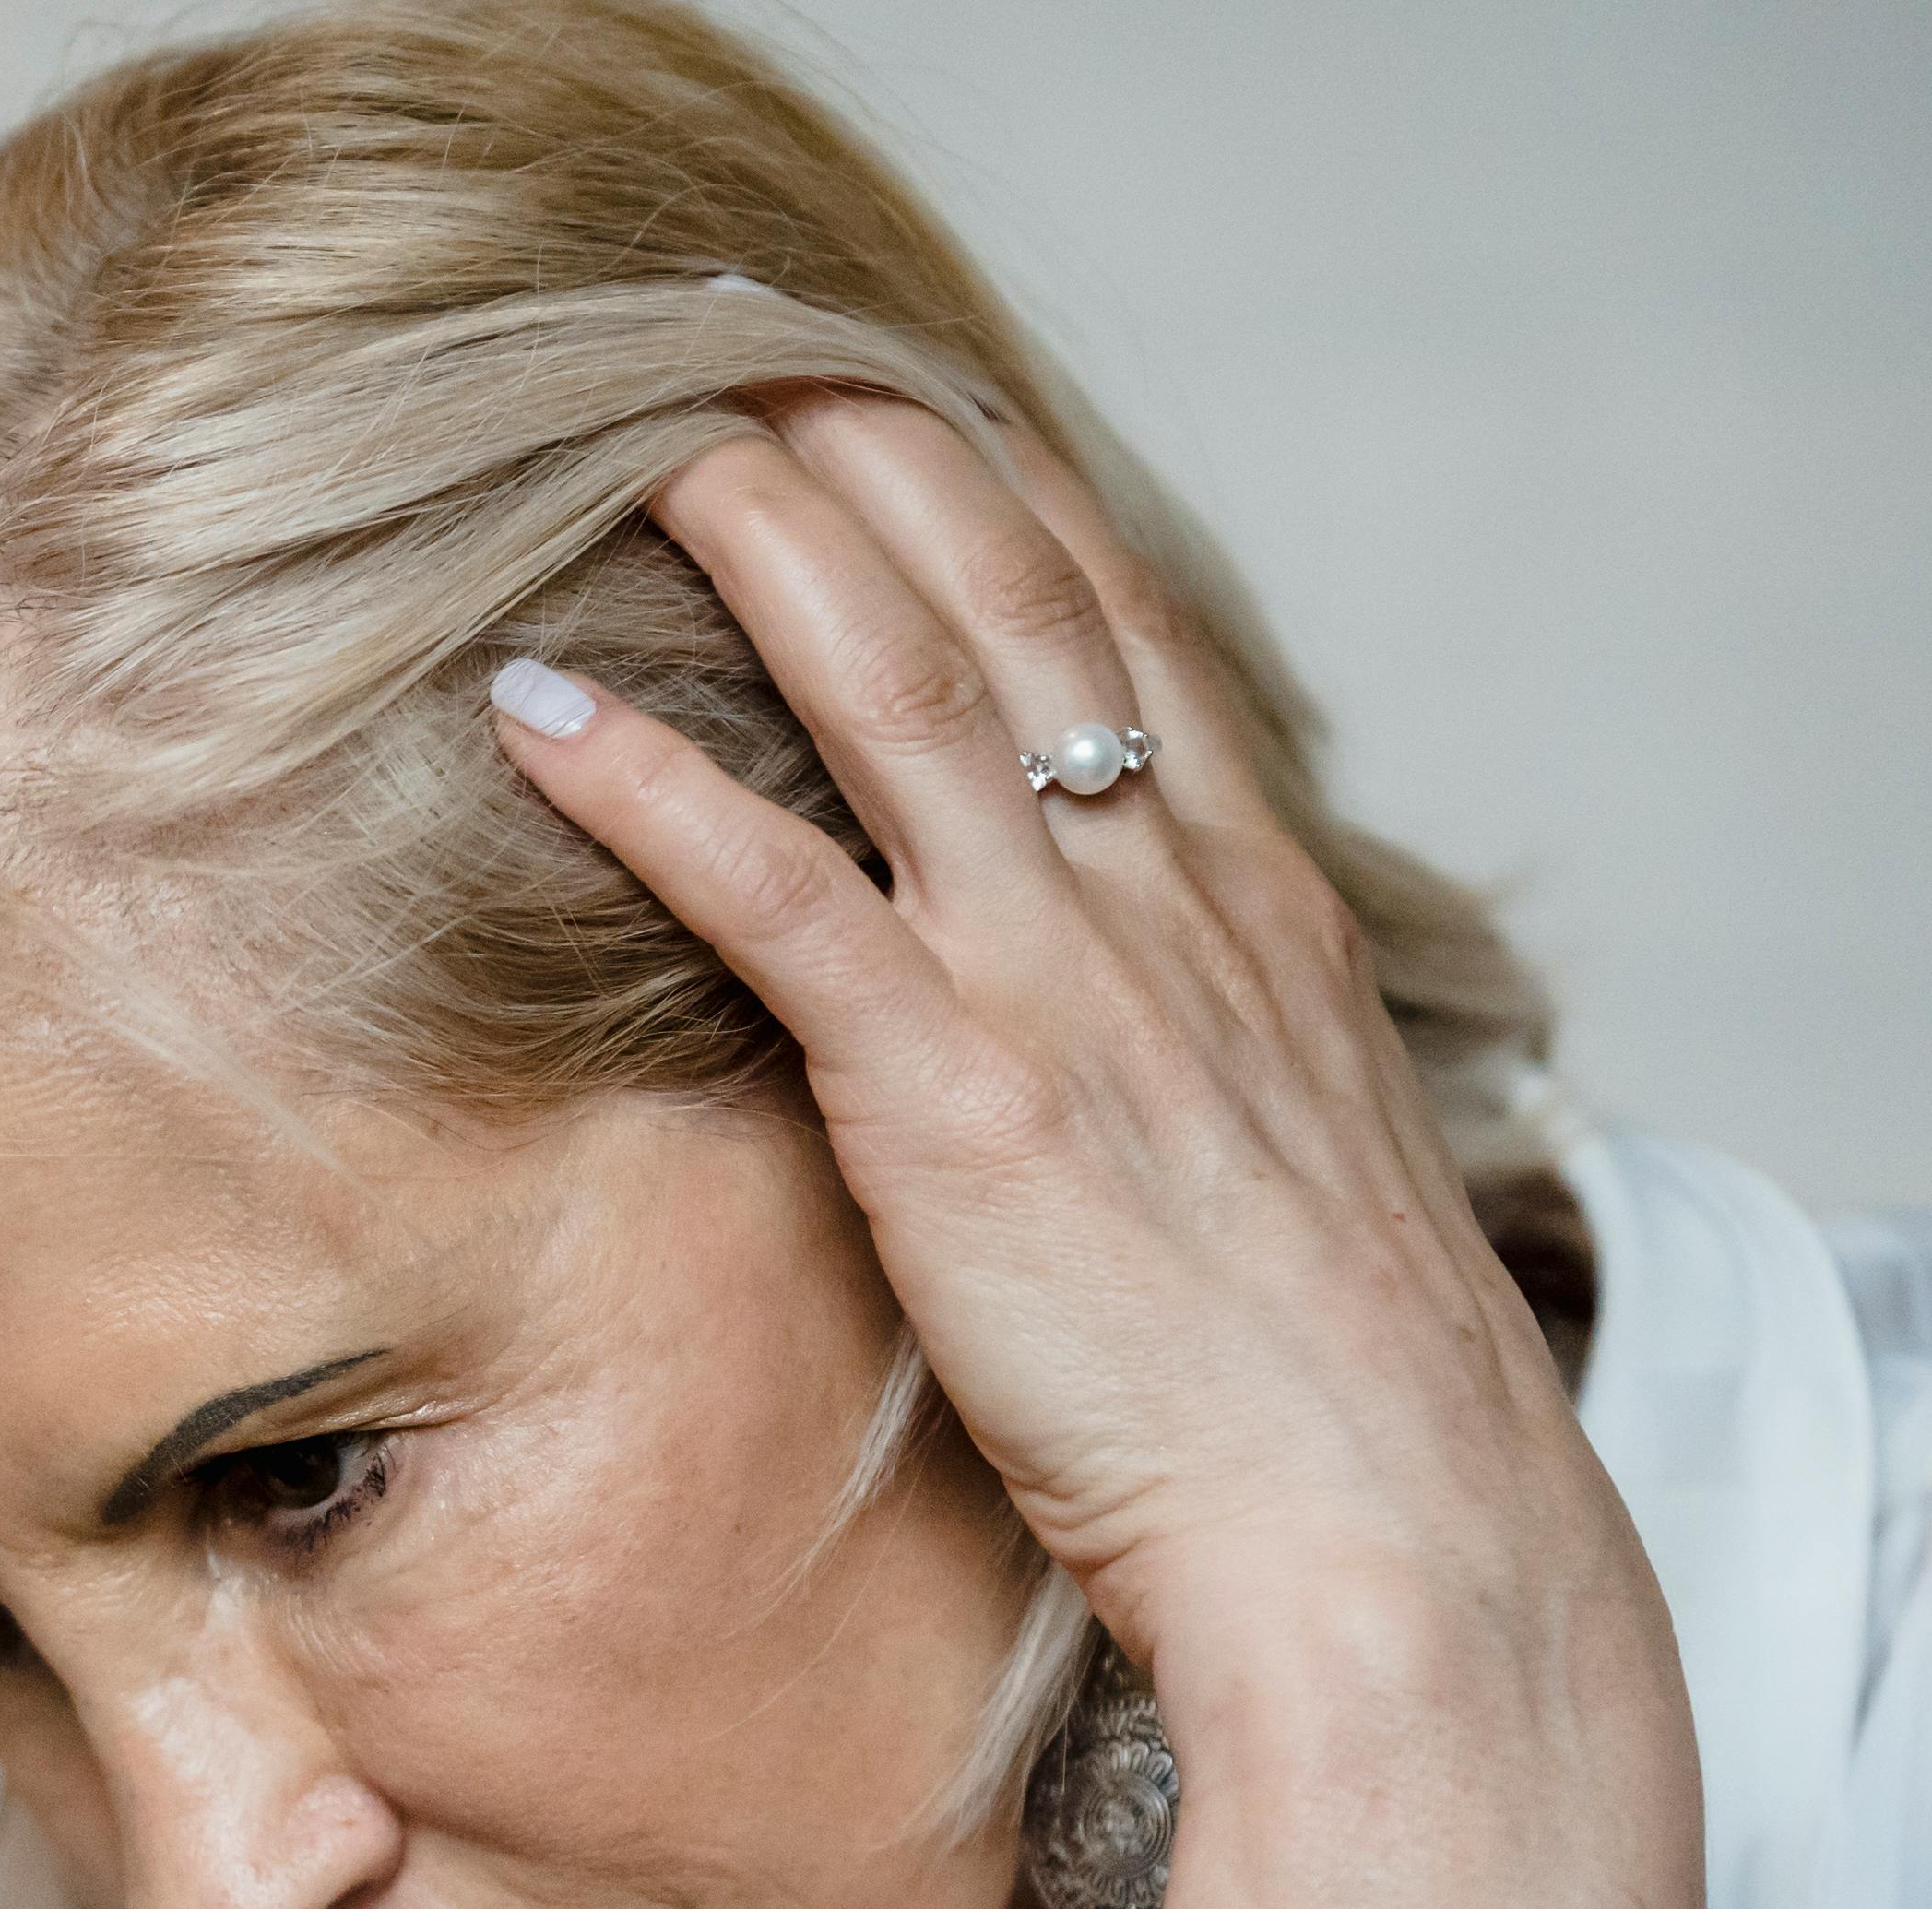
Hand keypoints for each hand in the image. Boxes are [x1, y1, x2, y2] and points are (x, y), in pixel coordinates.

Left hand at [486, 396, 1612, 1673]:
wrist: (1398, 1540)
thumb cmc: (1335, 1415)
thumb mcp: (1292, 1189)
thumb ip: (1207, 1079)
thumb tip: (1133, 1072)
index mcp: (1252, 917)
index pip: (1123, 636)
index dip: (1004, 499)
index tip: (905, 403)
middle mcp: (1165, 911)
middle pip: (1006, 603)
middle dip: (870, 454)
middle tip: (740, 346)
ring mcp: (1066, 992)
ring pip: (894, 695)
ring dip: (756, 545)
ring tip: (635, 438)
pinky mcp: (959, 1104)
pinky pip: (778, 899)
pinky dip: (648, 790)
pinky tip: (533, 711)